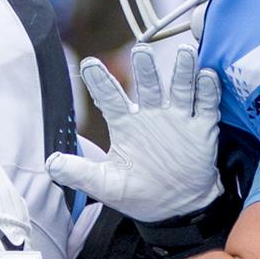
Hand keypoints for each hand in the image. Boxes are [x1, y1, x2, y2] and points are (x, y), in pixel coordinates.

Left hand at [47, 43, 221, 221]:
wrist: (178, 208)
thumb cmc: (140, 192)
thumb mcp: (107, 185)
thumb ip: (81, 173)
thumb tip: (51, 164)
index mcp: (125, 124)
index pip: (110, 98)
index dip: (100, 82)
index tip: (88, 65)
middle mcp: (152, 115)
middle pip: (148, 86)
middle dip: (145, 69)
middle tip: (141, 50)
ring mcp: (178, 119)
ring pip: (180, 89)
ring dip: (182, 71)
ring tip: (183, 53)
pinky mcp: (201, 129)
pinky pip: (206, 106)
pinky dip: (207, 91)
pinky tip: (207, 75)